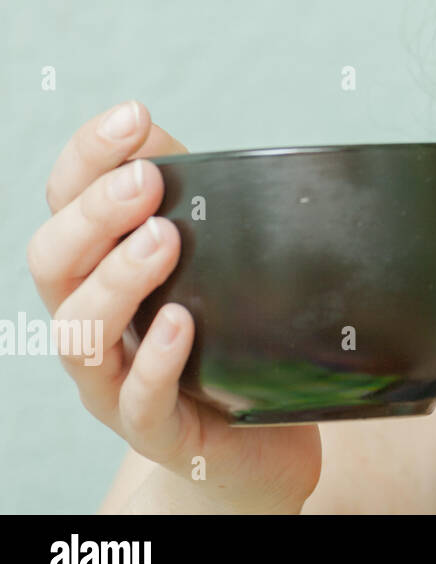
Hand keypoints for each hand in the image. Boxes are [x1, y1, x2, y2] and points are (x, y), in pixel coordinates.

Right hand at [26, 101, 321, 512]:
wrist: (252, 447)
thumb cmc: (223, 342)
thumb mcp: (208, 261)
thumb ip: (187, 200)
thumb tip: (155, 130)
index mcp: (97, 270)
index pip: (64, 202)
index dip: (85, 157)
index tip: (133, 116)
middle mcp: (90, 323)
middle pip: (54, 262)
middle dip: (94, 214)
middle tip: (146, 181)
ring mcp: (114, 381)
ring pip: (81, 332)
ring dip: (117, 280)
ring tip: (164, 240)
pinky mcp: (156, 429)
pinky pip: (138, 398)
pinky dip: (156, 359)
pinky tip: (182, 323)